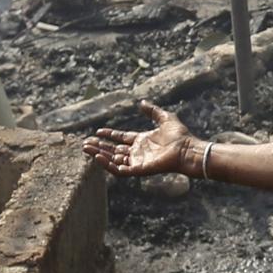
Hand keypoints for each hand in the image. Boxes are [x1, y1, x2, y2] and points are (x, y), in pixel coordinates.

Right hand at [83, 101, 198, 175]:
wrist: (187, 149)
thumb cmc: (180, 136)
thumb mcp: (165, 118)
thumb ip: (153, 111)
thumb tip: (141, 103)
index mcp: (142, 141)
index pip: (121, 139)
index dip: (109, 135)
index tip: (97, 131)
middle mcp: (138, 152)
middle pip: (114, 150)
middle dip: (99, 147)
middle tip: (85, 143)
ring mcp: (137, 162)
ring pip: (113, 160)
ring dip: (99, 155)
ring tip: (86, 149)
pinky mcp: (138, 170)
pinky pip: (119, 170)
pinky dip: (108, 165)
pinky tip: (98, 157)